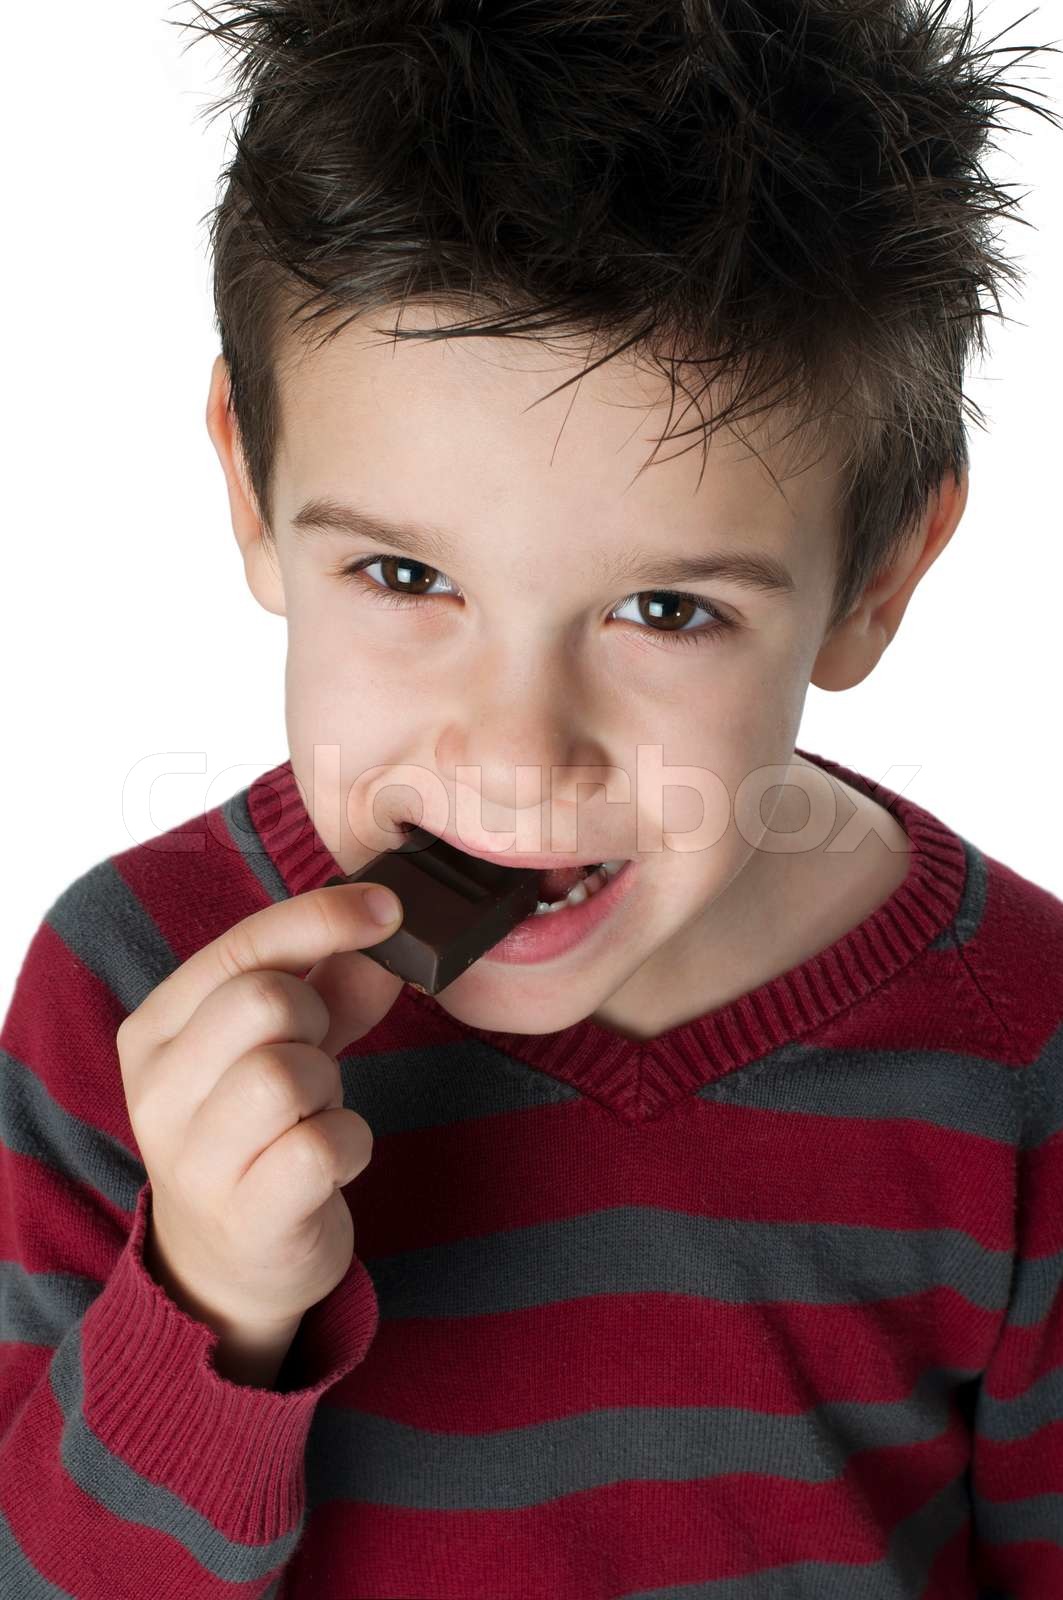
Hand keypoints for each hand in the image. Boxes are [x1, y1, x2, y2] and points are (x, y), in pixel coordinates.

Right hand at [117, 879, 403, 1349]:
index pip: (239, 946)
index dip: (321, 917)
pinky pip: (322, 1146)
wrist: (229, 1267)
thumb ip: (331, 984)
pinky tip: (332, 1160)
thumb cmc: (259, 1133)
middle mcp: (159, 1092)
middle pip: (264, 1002)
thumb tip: (385, 933)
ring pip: (290, 1073)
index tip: (388, 909)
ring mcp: (192, 1160)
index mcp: (156, 1031)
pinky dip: (349, 1143)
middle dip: (317, 1019)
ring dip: (329, 1087)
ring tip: (313, 1114)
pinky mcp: (244, 1217)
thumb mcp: (284, 1045)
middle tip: (317, 1058)